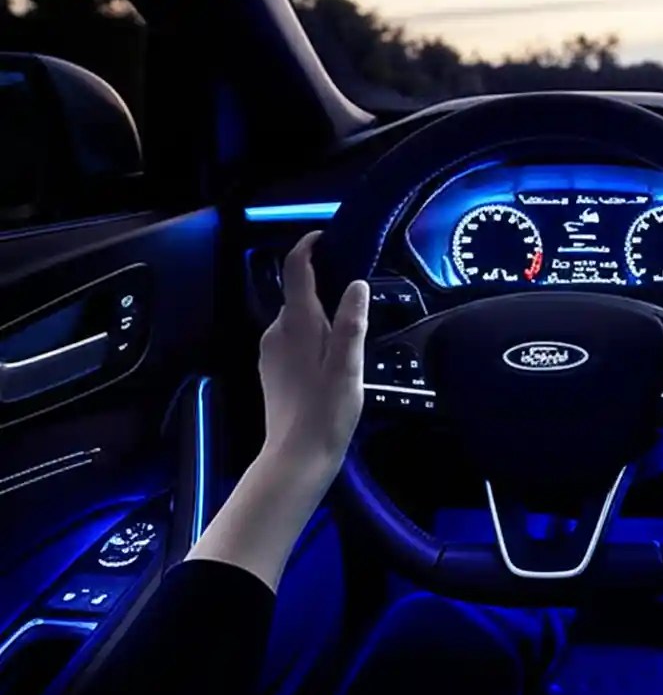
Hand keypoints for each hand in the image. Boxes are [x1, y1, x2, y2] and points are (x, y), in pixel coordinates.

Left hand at [189, 232, 368, 589]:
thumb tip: (356, 284)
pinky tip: (332, 365)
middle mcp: (277, 331)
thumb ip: (351, 322)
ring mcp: (271, 352)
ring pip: (299, 321)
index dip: (308, 247)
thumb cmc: (326, 411)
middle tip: (358, 312)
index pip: (295, 270)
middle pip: (300, 296)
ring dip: (322, 322)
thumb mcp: (349, 365)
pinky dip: (313, 341)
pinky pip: (294, 341)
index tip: (325, 236)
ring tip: (351, 346)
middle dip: (326, 294)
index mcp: (296, 324)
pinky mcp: (272, 371)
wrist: (296, 457)